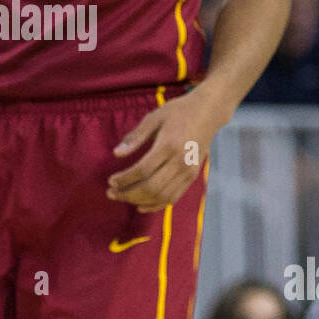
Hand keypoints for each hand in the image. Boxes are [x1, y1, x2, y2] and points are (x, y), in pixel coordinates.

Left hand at [107, 85, 220, 211]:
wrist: (208, 113)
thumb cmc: (178, 112)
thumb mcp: (154, 117)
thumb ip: (135, 136)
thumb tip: (116, 153)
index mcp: (169, 146)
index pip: (143, 170)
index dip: (125, 179)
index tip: (110, 181)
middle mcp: (180, 162)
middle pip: (151, 187)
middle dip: (128, 194)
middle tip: (111, 193)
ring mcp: (188, 172)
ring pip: (161, 196)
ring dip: (139, 201)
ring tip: (122, 198)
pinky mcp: (192, 178)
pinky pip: (173, 198)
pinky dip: (156, 205)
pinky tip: (141, 205)